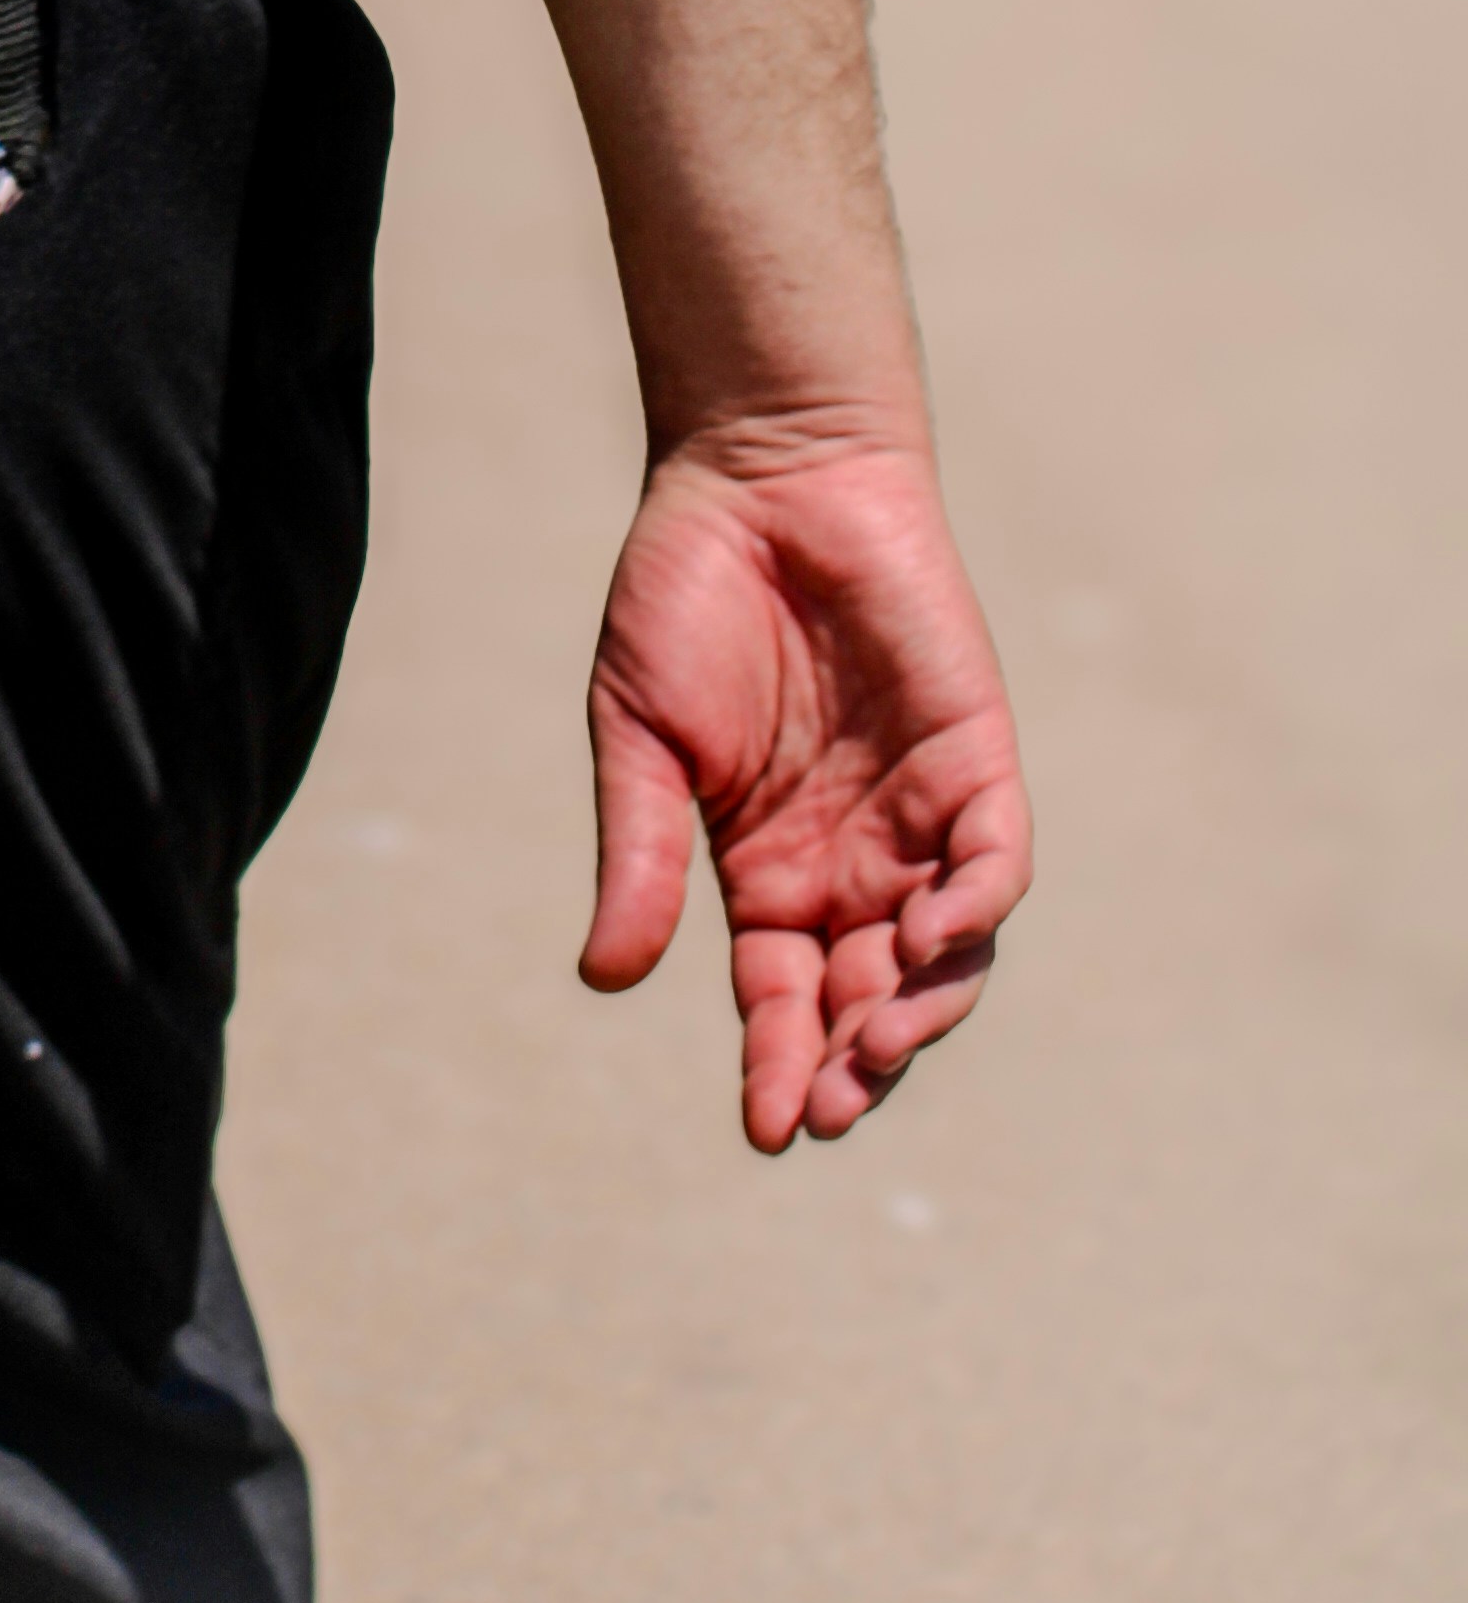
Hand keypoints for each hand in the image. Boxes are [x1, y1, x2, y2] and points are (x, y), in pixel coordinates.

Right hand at [580, 433, 1030, 1151]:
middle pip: (866, 998)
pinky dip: (970, 911)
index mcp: (765, 867)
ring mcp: (920, 814)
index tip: (767, 1130)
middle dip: (852, 1064)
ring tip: (874, 1048)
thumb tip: (609, 979)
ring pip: (941, 954)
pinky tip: (927, 939)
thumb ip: (640, 852)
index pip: (782, 997)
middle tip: (826, 1108)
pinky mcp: (977, 758)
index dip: (777, 1064)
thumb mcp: (640, 733)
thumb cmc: (687, 591)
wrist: (763, 471)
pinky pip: (992, 862)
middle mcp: (851, 860)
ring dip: (916, 1010)